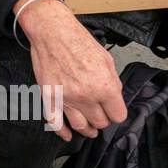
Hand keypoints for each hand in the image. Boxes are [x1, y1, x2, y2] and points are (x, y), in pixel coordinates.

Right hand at [17, 0, 127, 141]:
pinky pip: (56, 122)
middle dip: (102, 119)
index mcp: (104, 86)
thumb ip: (112, 83)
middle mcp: (85, 96)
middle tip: (101, 114)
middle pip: (100, 123)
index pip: (118, 116)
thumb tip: (113, 98)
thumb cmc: (79, 41)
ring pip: (80, 126)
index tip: (114, 110)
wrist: (52, 32)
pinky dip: (62, 132)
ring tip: (89, 128)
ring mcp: (66, 98)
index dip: (117, 113)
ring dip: (87, 129)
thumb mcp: (107, 60)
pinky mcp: (49, 97)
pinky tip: (68, 135)